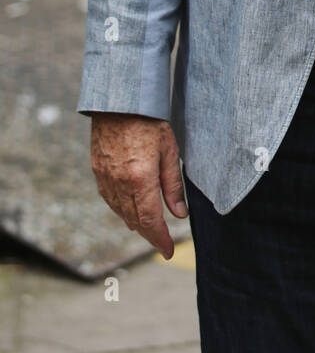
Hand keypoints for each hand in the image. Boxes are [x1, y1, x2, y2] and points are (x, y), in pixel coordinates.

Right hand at [90, 113, 187, 260]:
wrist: (119, 100)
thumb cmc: (149, 121)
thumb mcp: (169, 150)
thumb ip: (173, 185)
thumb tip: (179, 214)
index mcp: (140, 178)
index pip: (151, 220)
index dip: (160, 239)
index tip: (168, 252)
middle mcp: (119, 183)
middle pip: (134, 220)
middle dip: (149, 234)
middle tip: (162, 241)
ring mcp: (105, 177)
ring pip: (120, 212)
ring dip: (135, 222)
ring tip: (149, 227)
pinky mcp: (97, 170)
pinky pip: (109, 199)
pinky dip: (121, 209)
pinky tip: (130, 208)